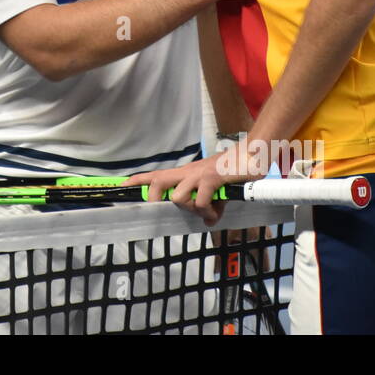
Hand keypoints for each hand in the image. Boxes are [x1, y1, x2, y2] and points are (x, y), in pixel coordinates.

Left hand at [125, 153, 248, 225]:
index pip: (156, 175)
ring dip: (190, 210)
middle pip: (158, 182)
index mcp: (186, 174)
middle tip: (163, 210)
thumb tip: (207, 221)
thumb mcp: (218, 192)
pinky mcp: (213, 178)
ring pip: (177, 197)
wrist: (254, 153)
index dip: (138, 181)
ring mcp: (199, 174)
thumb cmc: (234, 170)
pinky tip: (216, 211)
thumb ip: (209, 205)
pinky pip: (200, 201)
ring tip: (207, 211)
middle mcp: (188, 172)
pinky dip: (207, 211)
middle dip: (154, 199)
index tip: (121, 187)